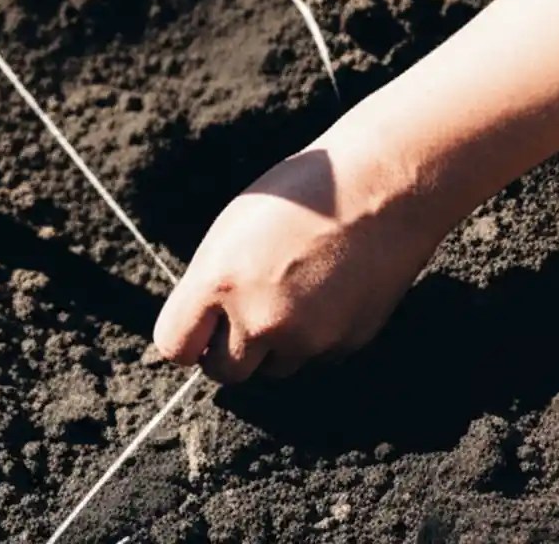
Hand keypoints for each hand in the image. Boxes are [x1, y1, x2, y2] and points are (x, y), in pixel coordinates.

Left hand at [152, 131, 447, 383]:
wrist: (383, 186)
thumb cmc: (303, 194)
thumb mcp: (232, 228)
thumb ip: (209, 283)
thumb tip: (199, 325)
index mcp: (219, 281)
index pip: (174, 347)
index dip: (184, 340)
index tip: (196, 331)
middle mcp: (259, 318)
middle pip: (224, 372)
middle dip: (225, 352)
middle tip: (239, 320)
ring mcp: (305, 337)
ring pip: (272, 369)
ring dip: (271, 347)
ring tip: (290, 295)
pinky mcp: (345, 343)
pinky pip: (314, 358)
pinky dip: (312, 339)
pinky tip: (326, 295)